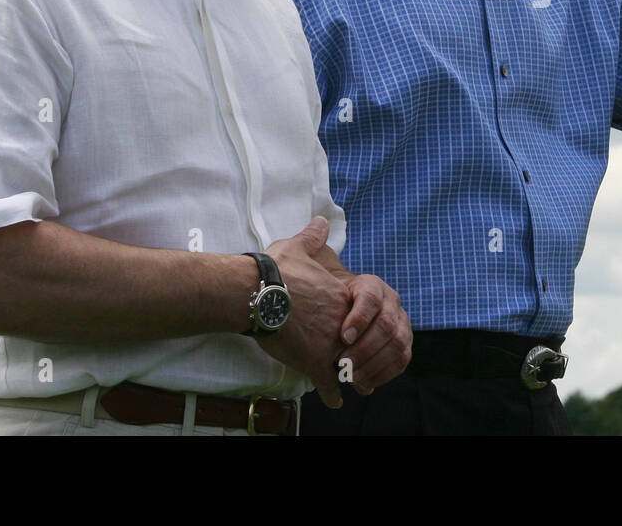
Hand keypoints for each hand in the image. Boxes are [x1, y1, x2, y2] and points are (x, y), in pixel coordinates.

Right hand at [256, 216, 351, 408]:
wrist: (255, 294)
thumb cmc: (274, 270)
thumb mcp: (297, 247)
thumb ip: (313, 237)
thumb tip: (320, 221)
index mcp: (341, 297)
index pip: (360, 315)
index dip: (358, 325)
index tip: (355, 331)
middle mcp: (342, 321)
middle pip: (361, 342)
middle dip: (363, 353)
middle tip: (365, 363)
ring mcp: (330, 343)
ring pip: (351, 365)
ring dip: (354, 375)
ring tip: (358, 384)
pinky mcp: (314, 361)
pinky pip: (330, 383)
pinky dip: (333, 393)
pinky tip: (335, 400)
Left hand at [308, 241, 412, 394]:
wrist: (326, 316)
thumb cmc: (313, 294)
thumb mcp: (307, 264)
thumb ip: (312, 242)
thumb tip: (319, 222)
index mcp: (371, 286)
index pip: (372, 298)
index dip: (358, 319)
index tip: (340, 337)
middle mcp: (390, 304)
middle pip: (388, 326)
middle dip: (365, 349)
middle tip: (343, 365)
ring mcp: (398, 326)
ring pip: (397, 346)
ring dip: (374, 364)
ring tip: (351, 377)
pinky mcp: (398, 347)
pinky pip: (400, 361)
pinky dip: (384, 373)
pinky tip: (365, 383)